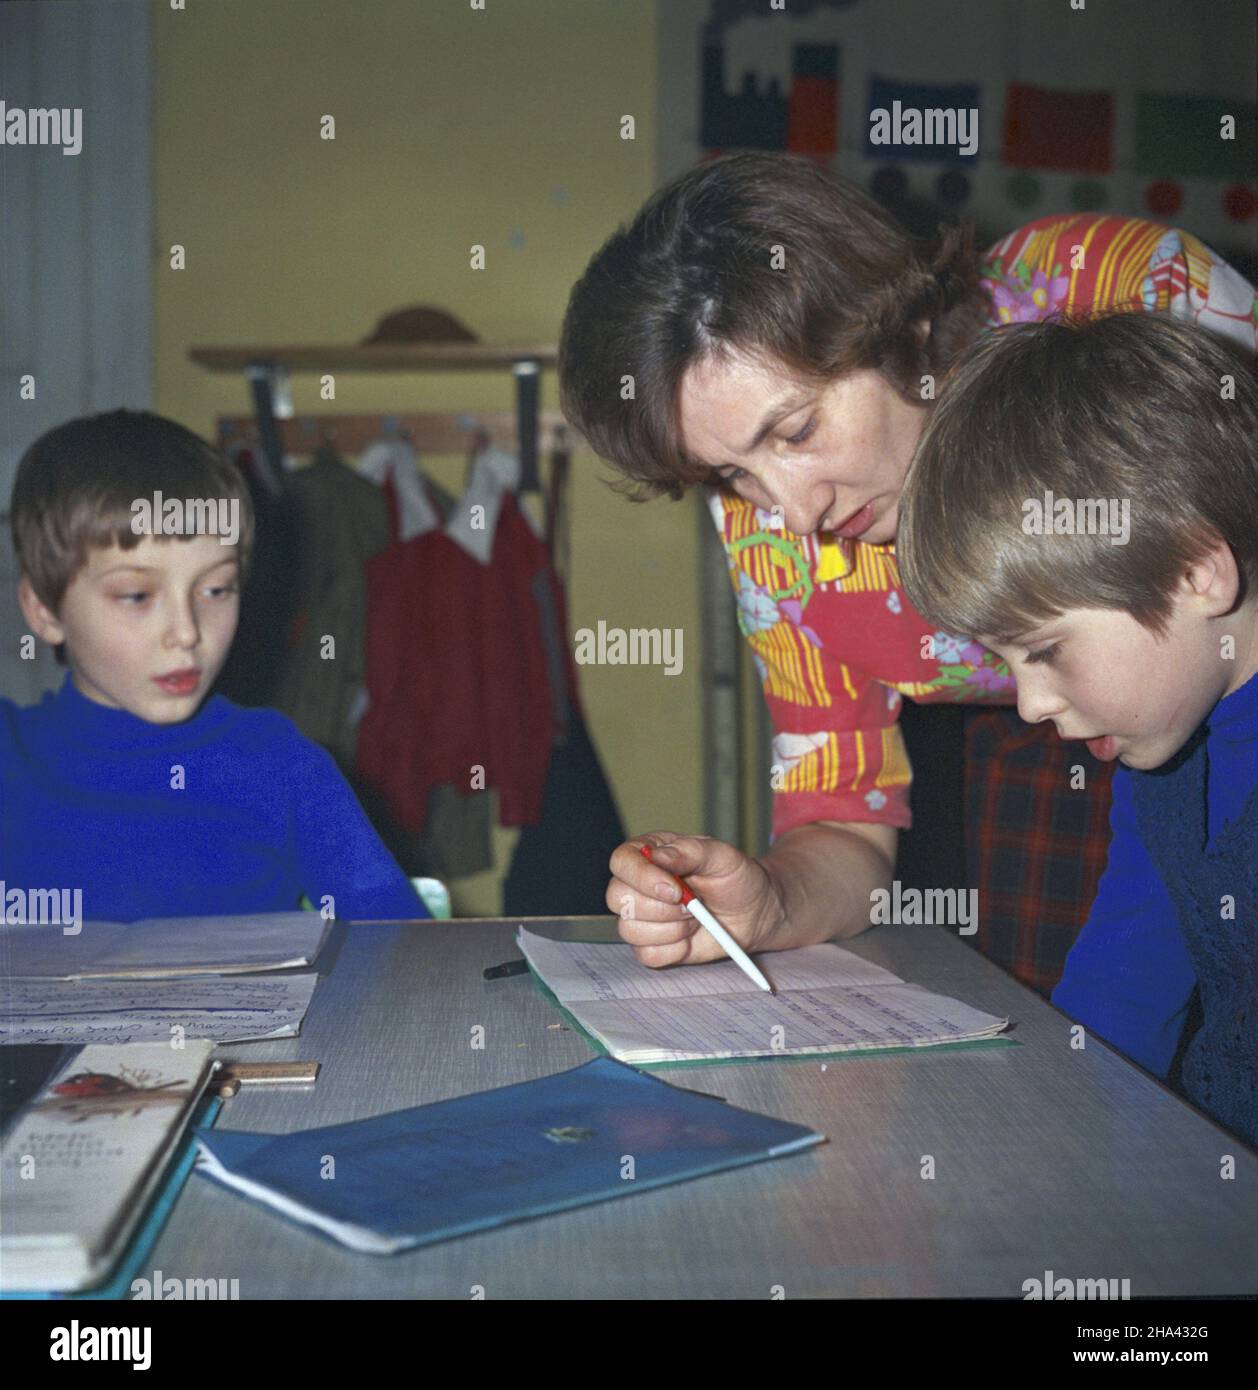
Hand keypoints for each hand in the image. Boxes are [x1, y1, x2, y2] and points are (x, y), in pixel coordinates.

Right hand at [605, 832, 781, 967]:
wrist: (753, 912)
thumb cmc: (736, 878)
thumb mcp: (721, 856)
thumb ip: (690, 851)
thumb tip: (659, 856)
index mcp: (648, 854)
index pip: (621, 862)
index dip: (643, 878)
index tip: (675, 890)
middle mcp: (638, 884)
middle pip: (618, 899)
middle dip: (662, 908)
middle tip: (693, 905)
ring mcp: (641, 916)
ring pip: (630, 930)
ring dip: (671, 929)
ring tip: (695, 918)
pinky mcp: (651, 944)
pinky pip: (646, 954)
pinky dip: (674, 950)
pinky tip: (689, 937)